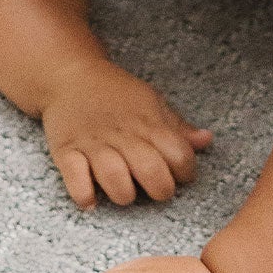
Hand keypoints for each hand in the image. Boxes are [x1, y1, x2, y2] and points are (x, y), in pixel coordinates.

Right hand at [40, 60, 212, 207]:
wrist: (69, 75)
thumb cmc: (115, 93)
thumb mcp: (151, 101)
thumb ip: (178, 127)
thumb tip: (206, 140)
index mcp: (148, 123)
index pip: (180, 155)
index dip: (186, 172)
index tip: (178, 174)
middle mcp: (122, 135)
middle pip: (151, 172)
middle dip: (160, 190)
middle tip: (154, 188)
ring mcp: (93, 144)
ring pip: (114, 179)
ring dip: (123, 194)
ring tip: (124, 192)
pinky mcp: (65, 151)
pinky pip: (76, 180)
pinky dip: (85, 195)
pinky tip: (91, 198)